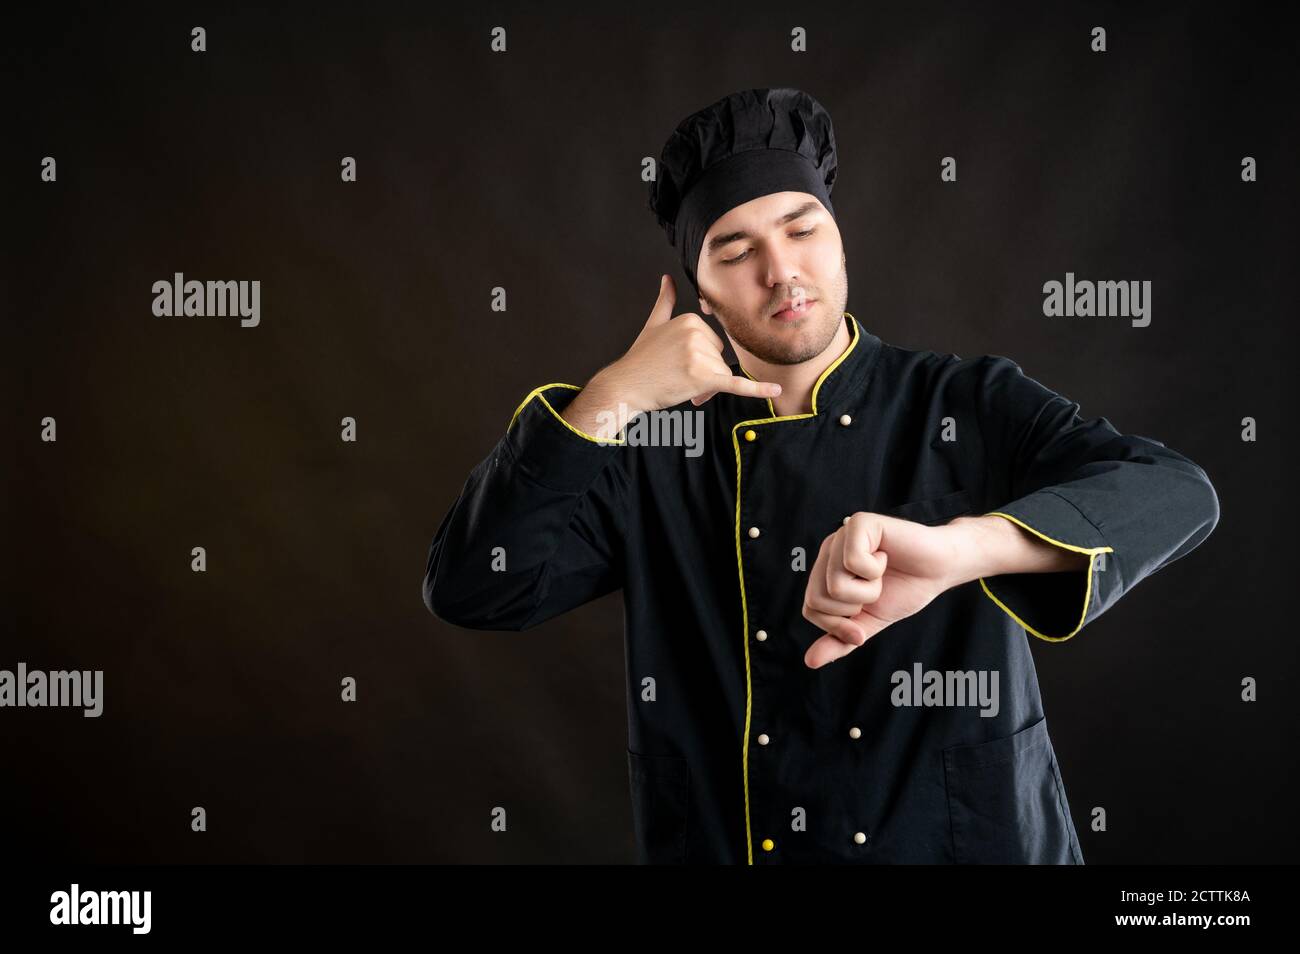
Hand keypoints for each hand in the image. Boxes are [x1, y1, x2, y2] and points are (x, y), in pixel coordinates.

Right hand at [597, 275, 782, 413]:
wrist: (625, 386)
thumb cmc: (640, 360)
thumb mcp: (653, 325)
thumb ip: (665, 301)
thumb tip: (668, 279)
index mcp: (691, 319)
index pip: (714, 344)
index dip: (701, 360)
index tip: (679, 366)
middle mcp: (697, 333)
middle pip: (719, 359)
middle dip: (705, 375)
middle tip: (679, 380)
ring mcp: (699, 355)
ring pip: (721, 375)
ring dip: (706, 388)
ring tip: (682, 388)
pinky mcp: (703, 378)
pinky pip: (736, 384)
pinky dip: (757, 389)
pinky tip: (774, 389)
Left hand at [801, 512, 962, 668]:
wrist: (940, 571)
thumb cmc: (904, 590)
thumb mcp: (869, 623)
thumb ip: (840, 640)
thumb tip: (810, 661)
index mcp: (825, 571)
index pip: (810, 608)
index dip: (837, 626)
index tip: (862, 627)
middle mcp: (829, 551)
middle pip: (817, 598)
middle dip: (853, 608)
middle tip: (875, 591)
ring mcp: (842, 535)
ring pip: (834, 584)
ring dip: (868, 590)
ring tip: (882, 575)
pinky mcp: (859, 523)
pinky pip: (853, 562)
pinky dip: (875, 570)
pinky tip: (885, 557)